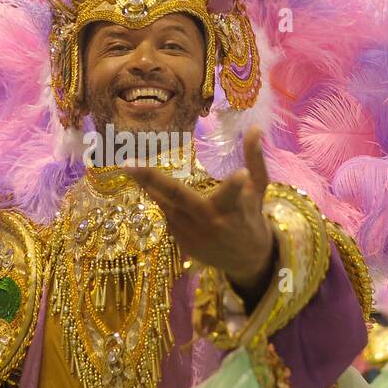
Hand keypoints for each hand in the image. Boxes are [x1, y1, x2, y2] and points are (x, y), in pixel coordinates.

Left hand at [126, 127, 275, 305]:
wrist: (246, 260)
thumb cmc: (252, 215)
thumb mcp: (258, 188)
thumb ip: (254, 158)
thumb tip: (255, 128)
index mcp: (232, 207)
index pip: (235, 192)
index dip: (236, 184)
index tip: (240, 174)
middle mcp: (210, 222)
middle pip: (178, 196)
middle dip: (152, 179)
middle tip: (129, 164)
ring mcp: (193, 235)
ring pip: (165, 206)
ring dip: (149, 188)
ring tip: (132, 169)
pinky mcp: (184, 244)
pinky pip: (168, 218)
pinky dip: (163, 203)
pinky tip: (154, 190)